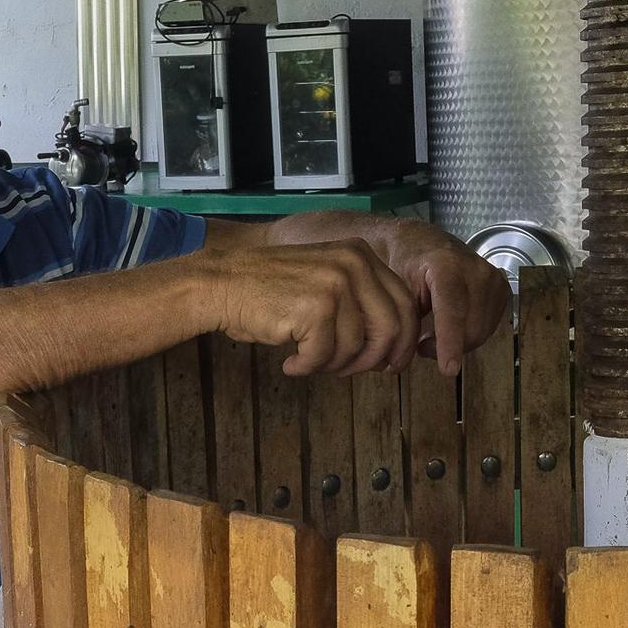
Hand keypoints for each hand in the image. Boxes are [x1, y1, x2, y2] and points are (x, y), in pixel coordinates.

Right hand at [189, 239, 420, 376]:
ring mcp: (336, 285)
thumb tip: (392, 346)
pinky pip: (324, 356)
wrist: (222, 283)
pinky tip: (291, 362)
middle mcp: (354, 264)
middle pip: (390, 329)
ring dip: (331, 365)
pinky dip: (306, 368)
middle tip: (346, 371)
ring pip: (355, 348)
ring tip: (307, 360)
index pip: (404, 304)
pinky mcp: (315, 309)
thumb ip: (361, 302)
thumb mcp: (327, 280)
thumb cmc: (271, 290)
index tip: (391, 363)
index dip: (403, 341)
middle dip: (371, 360)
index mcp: (362, 255)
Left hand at [377, 223, 509, 375]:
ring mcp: (493, 278)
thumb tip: (409, 353)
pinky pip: (490, 326)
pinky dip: (471, 333)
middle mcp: (476, 269)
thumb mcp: (399, 288)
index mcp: (446, 265)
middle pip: (471, 327)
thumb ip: (407, 319)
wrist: (426, 244)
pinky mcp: (502, 288)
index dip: (450, 342)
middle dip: (447, 348)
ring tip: (435, 335)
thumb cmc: (408, 265)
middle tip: (422, 346)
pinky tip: (454, 325)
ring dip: (459, 343)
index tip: (448, 369)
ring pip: (482, 331)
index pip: (453, 310)